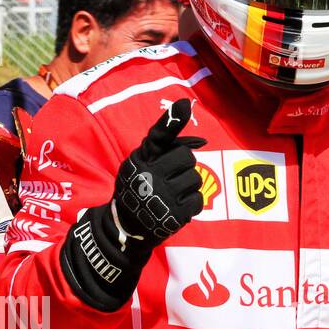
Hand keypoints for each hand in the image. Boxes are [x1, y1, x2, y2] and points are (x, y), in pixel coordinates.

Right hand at [113, 99, 206, 243]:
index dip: (171, 120)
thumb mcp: (143, 161)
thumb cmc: (139, 185)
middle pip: (188, 157)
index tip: (184, 103)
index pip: (159, 136)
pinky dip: (191, 203)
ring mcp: (163, 197)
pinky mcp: (175, 215)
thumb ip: (166, 145)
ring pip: (196, 178)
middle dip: (183, 166)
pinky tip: (176, 206)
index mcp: (142, 160)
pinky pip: (199, 200)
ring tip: (171, 193)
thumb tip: (202, 140)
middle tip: (169, 177)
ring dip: (188, 186)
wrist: (126, 225)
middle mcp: (150, 176)